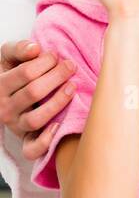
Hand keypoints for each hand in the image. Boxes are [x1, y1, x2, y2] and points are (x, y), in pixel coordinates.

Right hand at [0, 37, 79, 153]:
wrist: (6, 95)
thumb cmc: (13, 73)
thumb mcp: (9, 57)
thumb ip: (19, 49)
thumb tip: (35, 49)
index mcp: (0, 86)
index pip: (26, 73)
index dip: (46, 62)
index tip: (56, 56)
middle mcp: (5, 108)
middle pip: (33, 93)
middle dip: (57, 77)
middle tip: (71, 66)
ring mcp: (15, 125)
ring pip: (35, 119)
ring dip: (58, 102)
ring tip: (72, 87)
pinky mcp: (25, 140)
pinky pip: (32, 148)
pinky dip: (45, 141)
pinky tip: (58, 126)